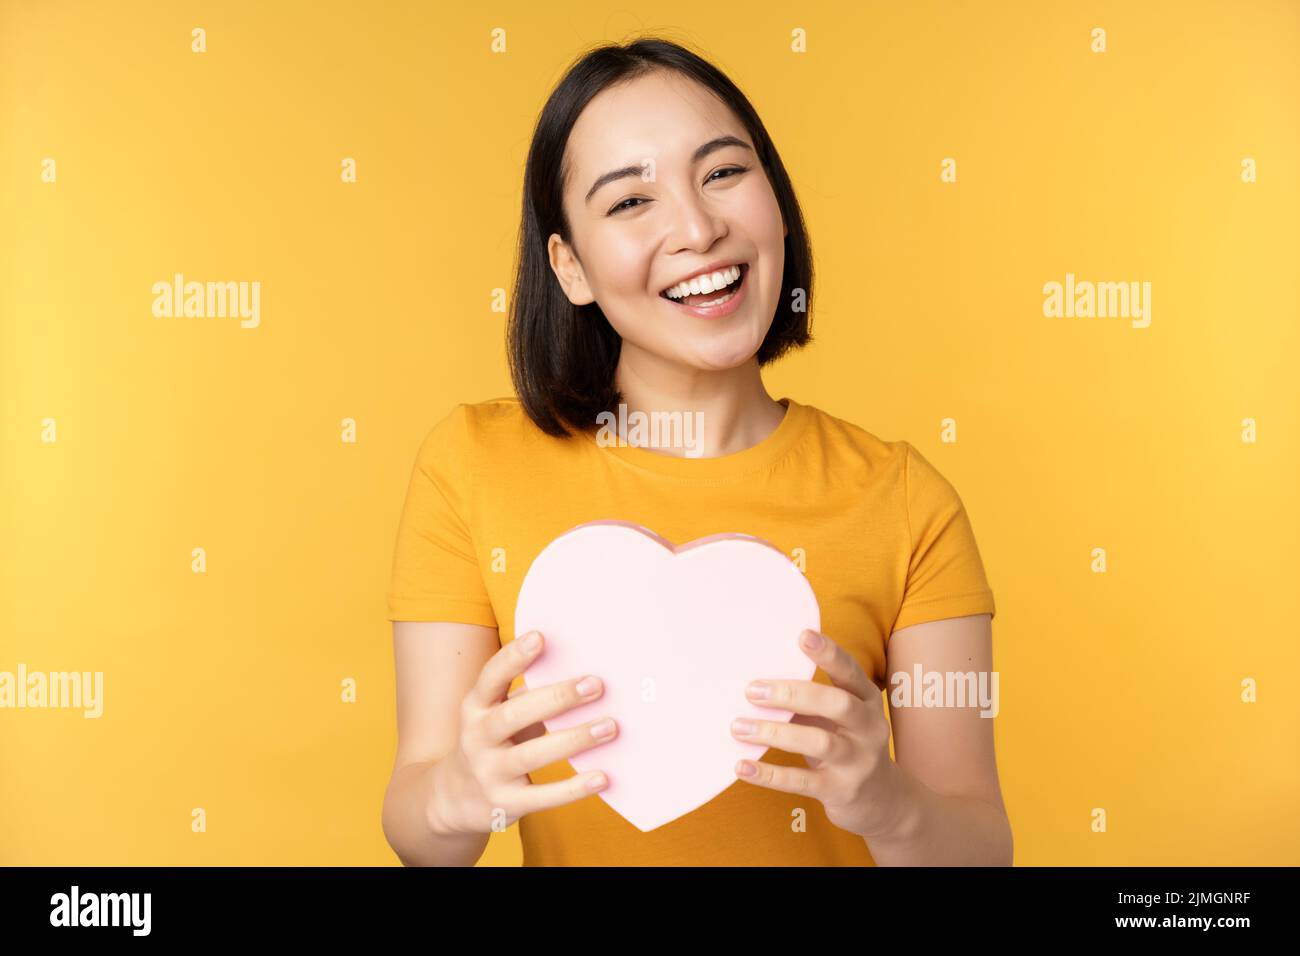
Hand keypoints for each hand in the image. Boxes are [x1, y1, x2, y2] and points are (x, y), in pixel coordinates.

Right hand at [431, 630, 617, 835]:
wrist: (451, 800)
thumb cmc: (490, 742)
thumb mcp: (494, 714)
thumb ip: (525, 695)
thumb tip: (580, 672)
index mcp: (475, 706)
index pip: (491, 677)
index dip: (514, 657)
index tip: (541, 637)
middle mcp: (477, 737)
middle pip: (515, 714)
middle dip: (557, 698)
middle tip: (595, 685)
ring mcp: (489, 772)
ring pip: (533, 754)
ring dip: (574, 739)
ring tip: (610, 727)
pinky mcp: (504, 804)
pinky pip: (543, 796)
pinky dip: (574, 788)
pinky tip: (602, 777)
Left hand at [730, 628, 904, 838]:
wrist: (883, 801)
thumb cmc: (848, 743)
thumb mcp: (840, 717)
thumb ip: (811, 698)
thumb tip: (758, 680)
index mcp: (868, 700)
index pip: (851, 672)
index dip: (829, 653)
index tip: (802, 635)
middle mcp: (869, 728)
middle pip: (836, 704)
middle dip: (793, 694)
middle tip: (752, 690)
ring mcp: (857, 761)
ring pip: (818, 742)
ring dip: (774, 733)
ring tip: (738, 727)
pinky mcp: (840, 791)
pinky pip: (801, 782)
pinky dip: (769, 774)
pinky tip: (742, 766)